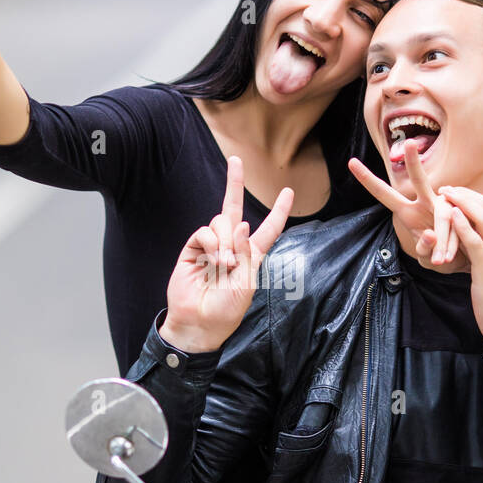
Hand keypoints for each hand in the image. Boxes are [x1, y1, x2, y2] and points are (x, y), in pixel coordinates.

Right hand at [159, 156, 293, 351]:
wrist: (198, 322)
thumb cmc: (226, 310)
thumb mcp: (247, 283)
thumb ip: (248, 253)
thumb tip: (242, 223)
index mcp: (251, 256)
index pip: (268, 229)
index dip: (278, 211)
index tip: (288, 192)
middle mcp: (232, 246)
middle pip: (234, 208)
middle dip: (234, 183)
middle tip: (236, 160)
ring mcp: (211, 246)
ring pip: (221, 221)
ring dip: (226, 240)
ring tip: (225, 264)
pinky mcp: (193, 248)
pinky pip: (205, 231)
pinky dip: (213, 242)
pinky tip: (214, 260)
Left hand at [348, 141, 468, 272]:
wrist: (466, 258)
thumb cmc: (438, 255)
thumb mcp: (426, 258)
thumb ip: (424, 249)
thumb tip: (430, 235)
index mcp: (407, 212)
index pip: (384, 194)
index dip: (368, 179)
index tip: (351, 162)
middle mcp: (425, 203)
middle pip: (419, 180)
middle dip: (414, 162)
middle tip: (410, 142)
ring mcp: (444, 206)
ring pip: (443, 214)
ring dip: (442, 241)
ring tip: (440, 261)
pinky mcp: (462, 213)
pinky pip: (457, 225)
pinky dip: (451, 246)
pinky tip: (447, 257)